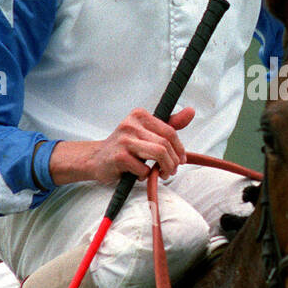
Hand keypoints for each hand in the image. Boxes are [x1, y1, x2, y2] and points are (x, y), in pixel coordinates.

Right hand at [49, 107, 193, 184]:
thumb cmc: (125, 146)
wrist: (96, 159)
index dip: (179, 148)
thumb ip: (169, 124)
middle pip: (165, 143)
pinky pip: (143, 169)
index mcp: (139, 115)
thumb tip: (191, 111)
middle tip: (171, 171)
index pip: (169, 130)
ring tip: (162, 174)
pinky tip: (139, 175)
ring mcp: (124, 140)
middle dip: (173, 161)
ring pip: (159, 153)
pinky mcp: (119, 156)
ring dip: (164, 168)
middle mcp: (131, 124)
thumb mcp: (147, 132)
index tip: (181, 159)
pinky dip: (145, 175)